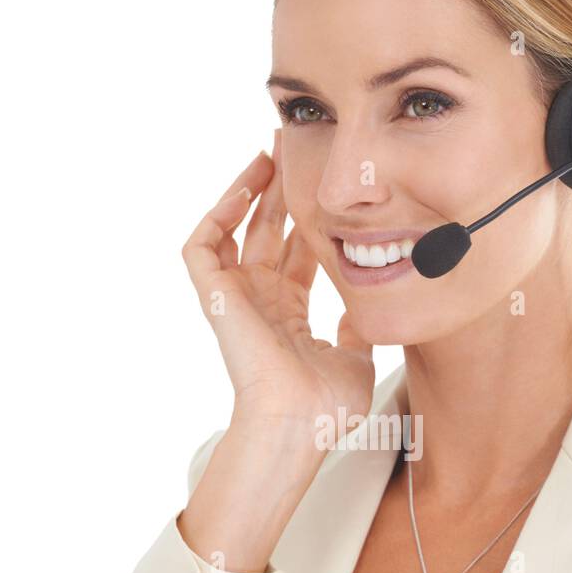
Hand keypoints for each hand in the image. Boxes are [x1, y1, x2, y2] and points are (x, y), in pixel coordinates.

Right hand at [181, 129, 374, 450]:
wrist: (299, 423)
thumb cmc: (327, 406)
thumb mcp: (356, 356)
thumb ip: (357, 327)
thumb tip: (367, 308)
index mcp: (290, 316)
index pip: (298, 254)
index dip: (311, 219)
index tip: (327, 186)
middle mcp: (260, 302)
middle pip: (268, 232)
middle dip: (283, 191)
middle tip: (297, 149)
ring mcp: (236, 298)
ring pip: (235, 229)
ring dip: (251, 190)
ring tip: (269, 152)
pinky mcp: (215, 296)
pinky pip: (203, 244)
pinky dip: (219, 211)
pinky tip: (245, 183)